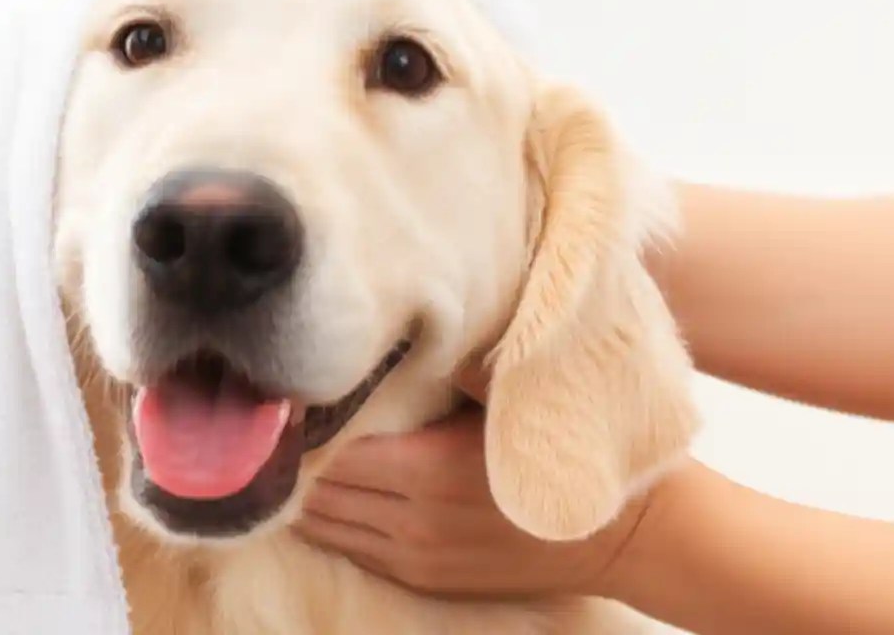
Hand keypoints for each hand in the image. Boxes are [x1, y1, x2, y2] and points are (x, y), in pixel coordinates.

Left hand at [294, 392, 651, 600]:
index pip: (335, 448)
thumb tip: (417, 315)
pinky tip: (311, 496)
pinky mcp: (424, 579)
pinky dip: (327, 521)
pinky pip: (352, 550)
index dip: (305, 424)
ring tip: (283, 457)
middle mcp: (413, 519)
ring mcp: (416, 556)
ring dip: (302, 494)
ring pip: (327, 525)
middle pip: (320, 489)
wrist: (621, 534)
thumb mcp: (514, 398)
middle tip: (272, 424)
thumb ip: (463, 362)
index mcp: (429, 468)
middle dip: (295, 458)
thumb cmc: (561, 449)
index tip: (283, 394)